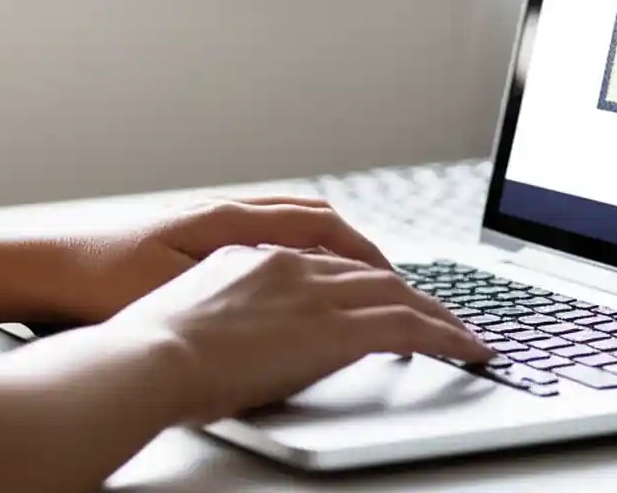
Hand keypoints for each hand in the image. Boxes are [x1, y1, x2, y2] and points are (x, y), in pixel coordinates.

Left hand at [55, 197, 390, 323]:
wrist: (46, 267)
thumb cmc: (100, 281)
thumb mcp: (173, 287)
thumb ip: (234, 282)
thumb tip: (291, 287)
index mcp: (227, 219)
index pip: (319, 225)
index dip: (363, 252)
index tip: (391, 279)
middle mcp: (224, 210)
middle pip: (313, 215)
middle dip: (357, 246)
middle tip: (387, 280)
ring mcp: (210, 219)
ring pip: (290, 218)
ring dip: (329, 243)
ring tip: (352, 275)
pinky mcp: (195, 234)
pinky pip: (266, 230)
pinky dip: (297, 246)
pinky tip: (293, 273)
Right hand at [98, 245, 492, 422]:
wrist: (149, 359)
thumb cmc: (151, 353)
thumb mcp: (190, 316)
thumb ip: (225, 315)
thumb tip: (237, 338)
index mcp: (254, 258)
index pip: (325, 264)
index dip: (359, 280)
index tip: (375, 293)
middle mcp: (291, 265)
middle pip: (368, 273)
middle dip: (407, 293)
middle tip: (436, 313)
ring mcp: (316, 292)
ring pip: (396, 294)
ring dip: (435, 313)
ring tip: (462, 334)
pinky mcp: (335, 327)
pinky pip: (408, 325)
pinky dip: (445, 335)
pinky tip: (467, 348)